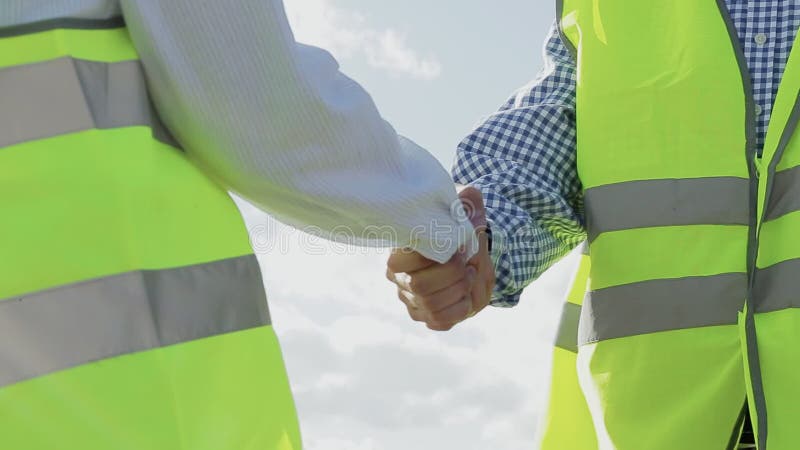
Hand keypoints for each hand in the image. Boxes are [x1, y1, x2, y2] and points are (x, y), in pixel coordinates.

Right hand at [386, 186, 494, 330]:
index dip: (432, 254)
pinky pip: (439, 321)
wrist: (469, 250)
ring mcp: (410, 298)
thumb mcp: (464, 206)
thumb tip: (469, 206)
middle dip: (452, 274)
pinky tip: (466, 294)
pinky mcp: (424, 314)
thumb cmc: (460, 223)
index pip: (400, 260)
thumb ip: (466, 201)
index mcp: (400, 249)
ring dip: (458, 290)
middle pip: (419, 285)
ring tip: (469, 275)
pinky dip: (459, 309)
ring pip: (430, 305)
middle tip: (467, 261)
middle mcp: (399, 277)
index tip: (455, 244)